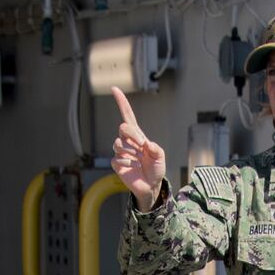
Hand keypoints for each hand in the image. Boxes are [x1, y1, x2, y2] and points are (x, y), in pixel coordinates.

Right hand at [110, 86, 165, 210]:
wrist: (151, 185)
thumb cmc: (156, 169)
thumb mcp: (160, 156)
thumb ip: (155, 148)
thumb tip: (146, 144)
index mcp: (138, 135)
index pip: (128, 115)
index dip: (121, 102)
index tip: (114, 89)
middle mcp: (128, 141)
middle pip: (123, 127)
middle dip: (132, 134)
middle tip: (142, 145)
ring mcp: (121, 152)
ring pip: (118, 144)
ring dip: (131, 152)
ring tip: (138, 160)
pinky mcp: (116, 163)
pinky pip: (117, 158)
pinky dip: (126, 163)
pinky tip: (132, 167)